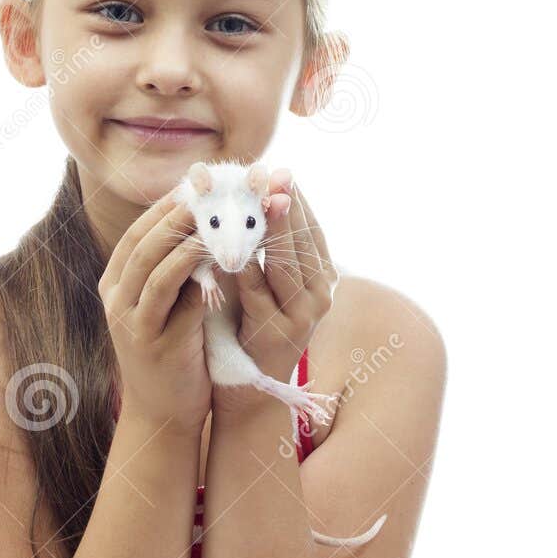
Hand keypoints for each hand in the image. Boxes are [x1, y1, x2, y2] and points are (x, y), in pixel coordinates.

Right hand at [98, 189, 212, 435]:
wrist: (164, 413)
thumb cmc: (175, 352)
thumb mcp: (170, 304)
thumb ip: (178, 269)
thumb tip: (207, 221)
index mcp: (117, 283)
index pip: (139, 232)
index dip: (166, 205)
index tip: (197, 183)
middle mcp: (115, 297)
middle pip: (143, 241)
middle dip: (175, 211)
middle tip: (208, 187)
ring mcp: (128, 319)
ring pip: (151, 263)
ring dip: (183, 234)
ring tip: (213, 212)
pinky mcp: (148, 340)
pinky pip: (169, 295)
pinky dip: (191, 269)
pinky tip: (215, 254)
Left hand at [221, 169, 338, 398]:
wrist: (247, 386)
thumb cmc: (251, 324)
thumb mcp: (266, 282)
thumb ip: (267, 246)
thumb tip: (258, 193)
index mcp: (321, 279)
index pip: (312, 230)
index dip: (298, 200)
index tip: (280, 171)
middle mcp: (319, 296)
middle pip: (303, 242)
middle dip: (287, 207)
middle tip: (275, 175)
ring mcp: (302, 317)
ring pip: (286, 264)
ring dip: (274, 230)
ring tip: (263, 201)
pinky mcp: (276, 334)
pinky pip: (261, 293)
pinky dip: (248, 268)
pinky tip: (235, 247)